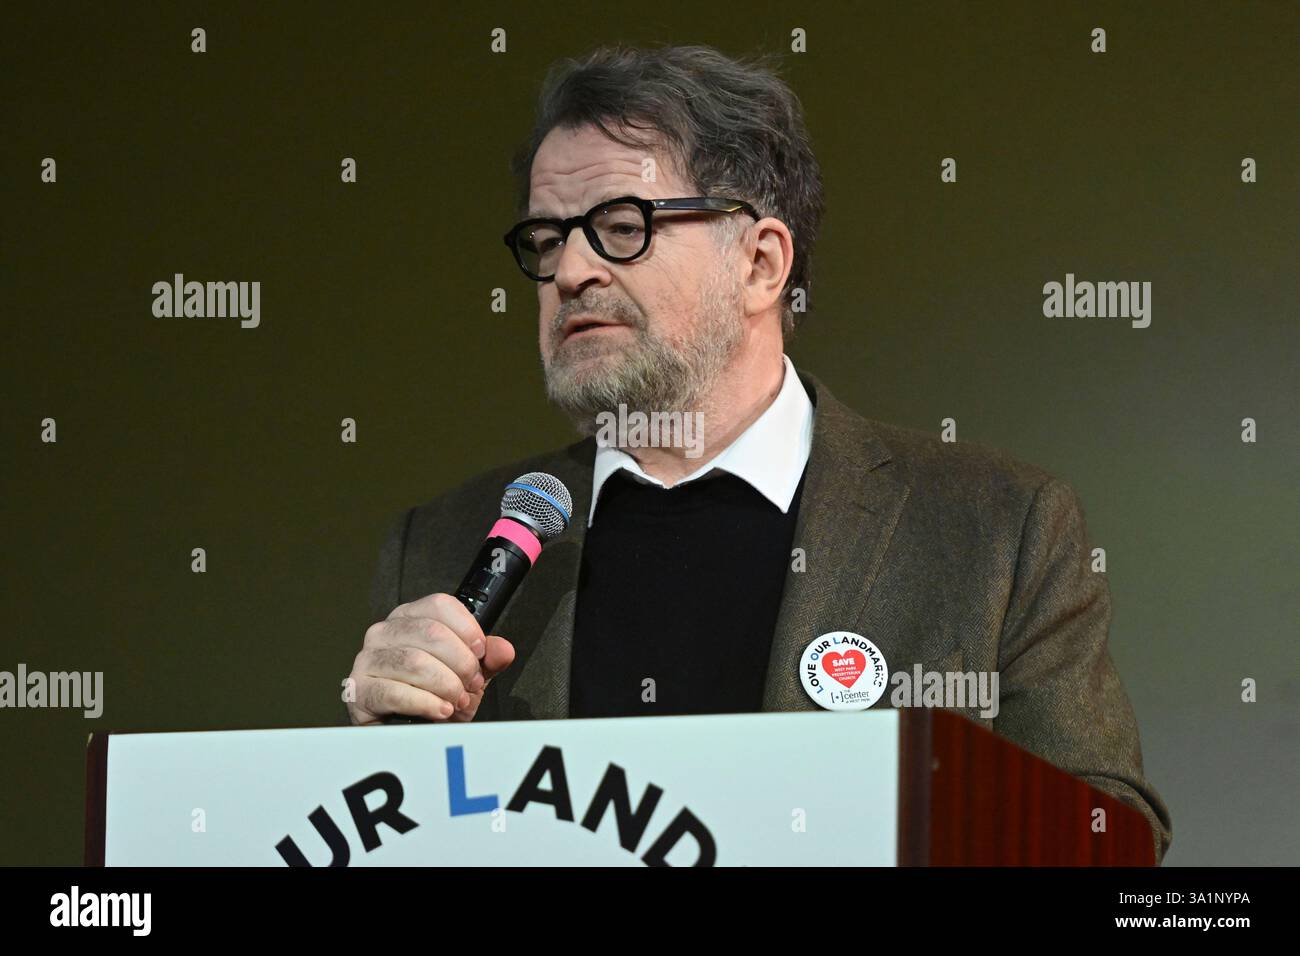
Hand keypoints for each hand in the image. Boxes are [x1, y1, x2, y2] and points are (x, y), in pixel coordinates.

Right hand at [346, 592, 515, 723]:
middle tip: (471, 684)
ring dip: (445, 685)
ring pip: (415, 662)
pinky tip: (440, 710)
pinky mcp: (359, 690)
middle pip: (431, 633)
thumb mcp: (466, 674)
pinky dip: (425, 703)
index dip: (467, 629)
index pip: (439, 605)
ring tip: (456, 700)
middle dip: (461, 663)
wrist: (405, 731)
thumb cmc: (431, 695)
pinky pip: (396, 692)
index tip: (481, 652)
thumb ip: (487, 659)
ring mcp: (368, 659)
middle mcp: (385, 632)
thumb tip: (503, 650)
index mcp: (409, 618)